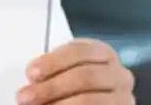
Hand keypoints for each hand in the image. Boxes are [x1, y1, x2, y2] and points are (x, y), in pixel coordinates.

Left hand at [18, 38, 134, 103]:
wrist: (88, 102)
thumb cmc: (74, 89)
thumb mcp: (63, 75)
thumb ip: (50, 76)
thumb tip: (31, 86)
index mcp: (103, 54)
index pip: (78, 51)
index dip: (52, 62)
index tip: (31, 74)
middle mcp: (119, 75)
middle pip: (85, 76)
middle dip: (52, 87)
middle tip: (26, 96)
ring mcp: (124, 98)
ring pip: (90, 100)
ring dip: (60, 104)